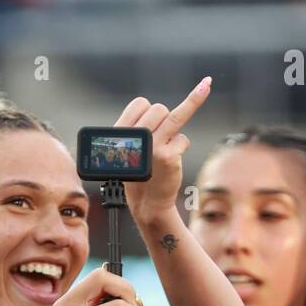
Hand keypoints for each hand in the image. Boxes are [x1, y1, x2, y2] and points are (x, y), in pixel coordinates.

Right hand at [114, 77, 212, 226]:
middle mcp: (136, 139)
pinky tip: (173, 158)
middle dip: (163, 117)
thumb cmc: (138, 173)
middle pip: (158, 108)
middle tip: (161, 134)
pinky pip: (183, 138)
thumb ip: (137, 129)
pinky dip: (181, 146)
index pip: (139, 103)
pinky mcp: (169, 157)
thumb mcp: (128, 149)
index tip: (151, 116)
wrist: (147, 202)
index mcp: (122, 134)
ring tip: (173, 136)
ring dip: (176, 124)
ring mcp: (153, 147)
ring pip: (173, 117)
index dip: (147, 109)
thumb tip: (156, 109)